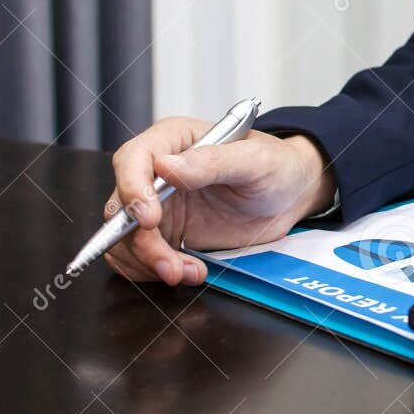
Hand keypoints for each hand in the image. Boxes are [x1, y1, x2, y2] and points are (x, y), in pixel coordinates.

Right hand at [101, 118, 336, 285]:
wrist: (291, 195)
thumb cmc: (276, 166)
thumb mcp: (255, 161)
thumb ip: (213, 162)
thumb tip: (166, 167)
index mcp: (173, 141)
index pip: (132, 160)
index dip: (132, 190)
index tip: (150, 220)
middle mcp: (158, 173)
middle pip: (121, 207)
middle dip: (141, 242)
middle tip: (170, 265)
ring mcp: (160, 206)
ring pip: (125, 238)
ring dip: (148, 263)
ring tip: (188, 272)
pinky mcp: (168, 234)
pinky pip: (140, 257)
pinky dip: (156, 272)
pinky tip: (191, 271)